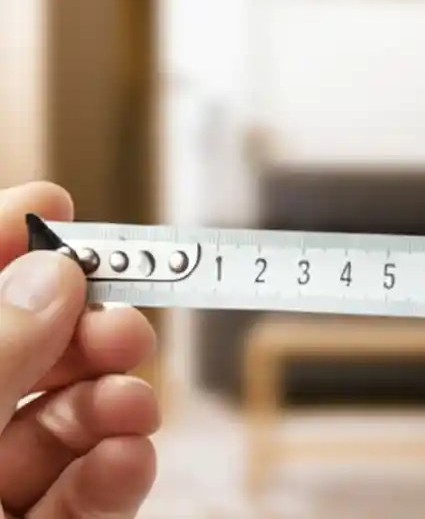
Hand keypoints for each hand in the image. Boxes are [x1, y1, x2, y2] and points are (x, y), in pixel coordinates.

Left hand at [0, 182, 158, 517]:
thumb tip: (52, 274)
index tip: (56, 205)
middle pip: (18, 354)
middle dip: (82, 333)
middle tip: (128, 327)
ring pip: (57, 426)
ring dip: (112, 406)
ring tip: (136, 406)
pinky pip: (80, 496)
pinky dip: (115, 474)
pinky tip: (129, 458)